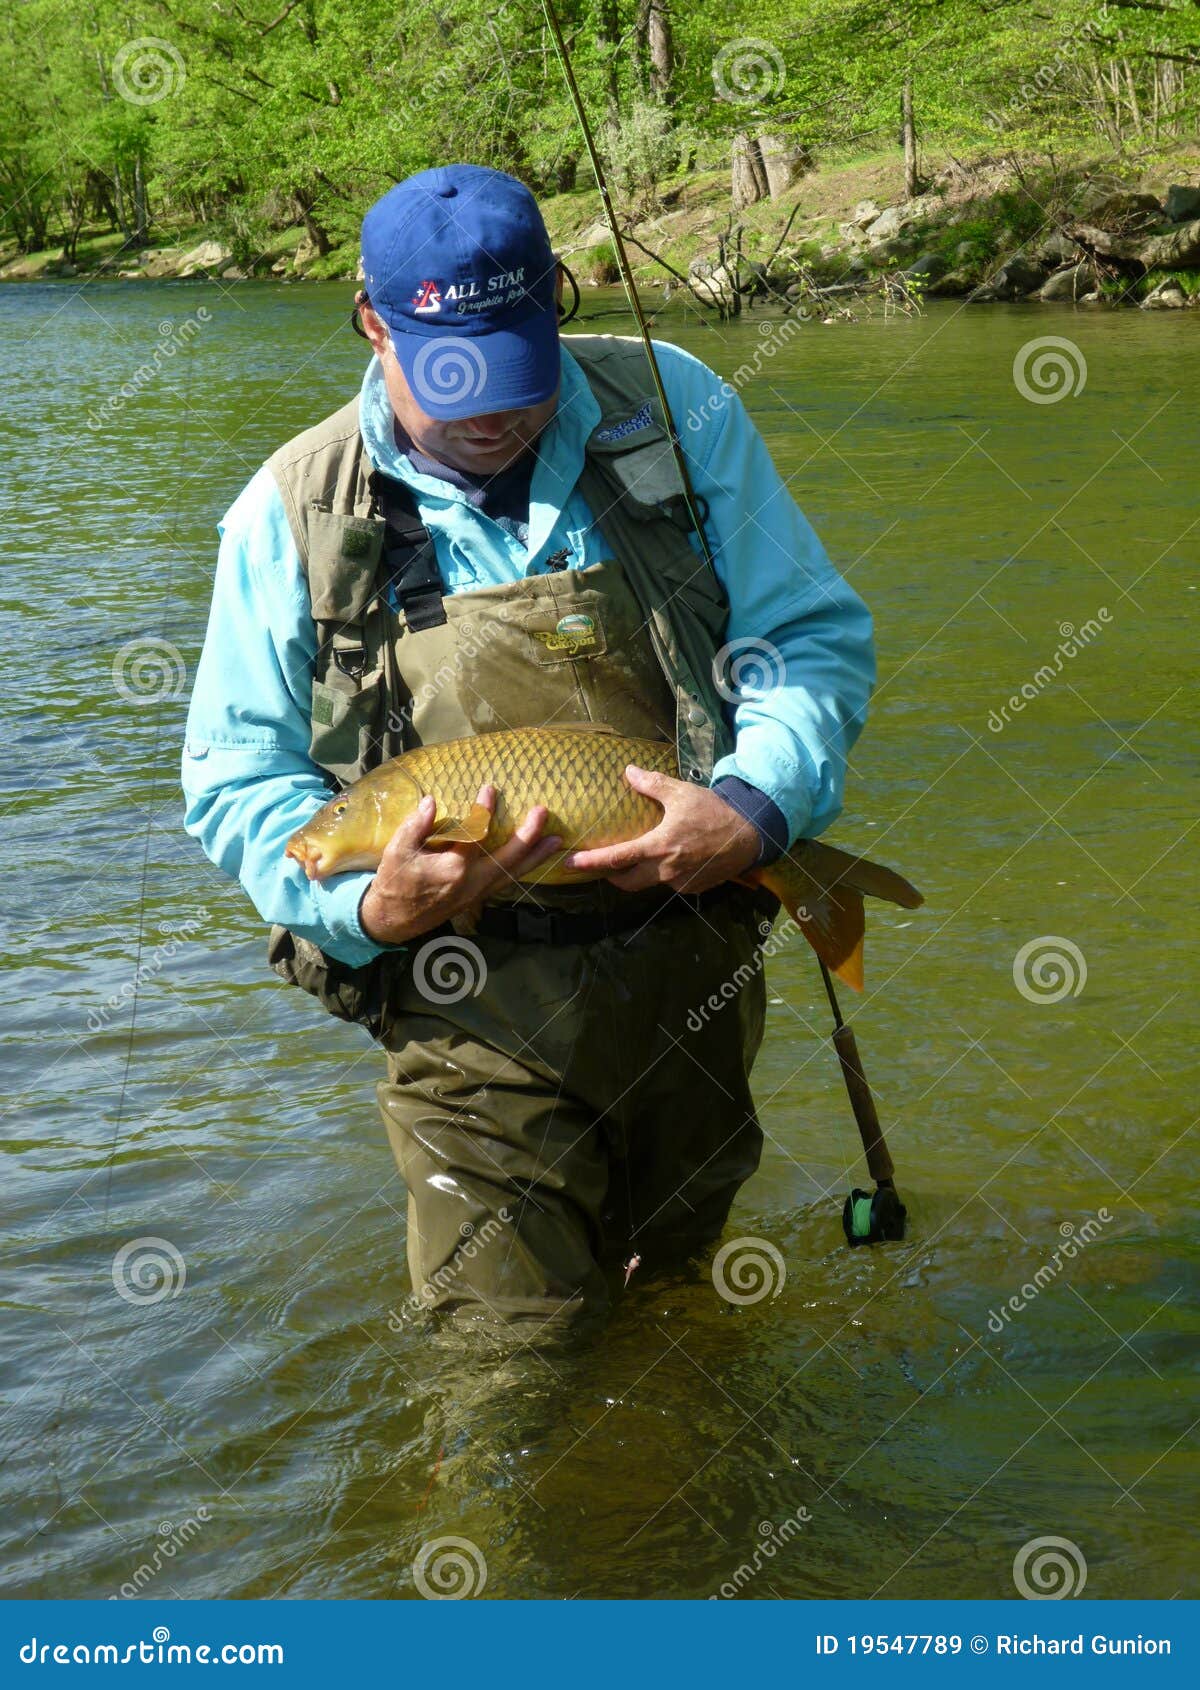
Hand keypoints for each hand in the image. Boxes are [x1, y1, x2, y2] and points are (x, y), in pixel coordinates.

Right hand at [359, 784, 560, 944]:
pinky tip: (535, 860)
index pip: (476, 835)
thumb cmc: (394, 882)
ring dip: (536, 857)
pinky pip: (507, 881)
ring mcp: (478, 893)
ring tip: (557, 841)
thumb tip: (431, 801)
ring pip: (514, 874)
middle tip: (543, 813)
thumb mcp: (397, 851)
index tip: (490, 789)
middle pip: (509, 858)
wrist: (394, 920)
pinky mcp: (478, 898)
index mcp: (453, 869)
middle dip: (528, 836)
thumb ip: (415, 826)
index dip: (484, 811)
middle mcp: (472, 883)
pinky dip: (523, 870)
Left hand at [563, 765, 758, 894]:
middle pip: (627, 882)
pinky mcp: (693, 889)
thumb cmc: (714, 812)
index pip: (617, 858)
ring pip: (650, 883)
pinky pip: (671, 884)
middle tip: (603, 865)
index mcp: (659, 846)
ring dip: (641, 873)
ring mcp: (680, 883)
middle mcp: (666, 870)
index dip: (591, 862)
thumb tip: (627, 771)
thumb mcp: (682, 793)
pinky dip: (665, 874)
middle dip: (611, 876)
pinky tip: (673, 859)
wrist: (750, 836)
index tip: (570, 863)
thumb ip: (651, 784)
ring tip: (642, 857)